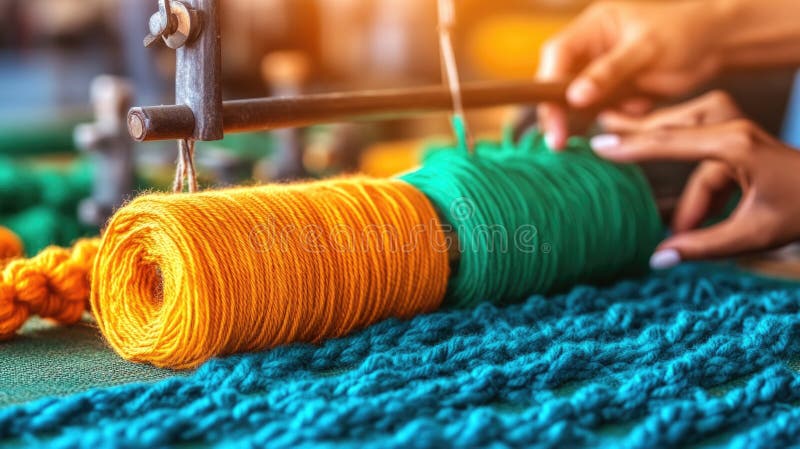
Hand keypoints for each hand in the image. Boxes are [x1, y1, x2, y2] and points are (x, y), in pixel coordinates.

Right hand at [538, 0, 726, 149]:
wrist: (718, 43)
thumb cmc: (685, 33)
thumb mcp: (646, 50)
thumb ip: (608, 72)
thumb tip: (574, 97)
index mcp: (592, 26)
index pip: (556, 56)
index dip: (547, 87)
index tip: (551, 118)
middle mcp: (590, 47)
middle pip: (558, 82)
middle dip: (559, 111)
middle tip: (558, 141)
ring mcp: (601, 70)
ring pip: (577, 100)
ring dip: (590, 116)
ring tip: (620, 114)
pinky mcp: (614, 89)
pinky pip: (600, 110)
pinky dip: (617, 116)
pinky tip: (642, 104)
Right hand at [591, 92, 799, 267]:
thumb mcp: (755, 234)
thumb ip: (704, 246)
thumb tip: (658, 259)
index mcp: (735, 145)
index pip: (668, 141)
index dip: (631, 147)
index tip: (599, 148)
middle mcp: (734, 128)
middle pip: (672, 127)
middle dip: (639, 138)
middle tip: (602, 142)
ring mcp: (738, 132)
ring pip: (685, 140)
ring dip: (666, 166)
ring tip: (634, 174)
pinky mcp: (742, 143)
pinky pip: (704, 161)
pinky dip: (694, 189)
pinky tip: (689, 221)